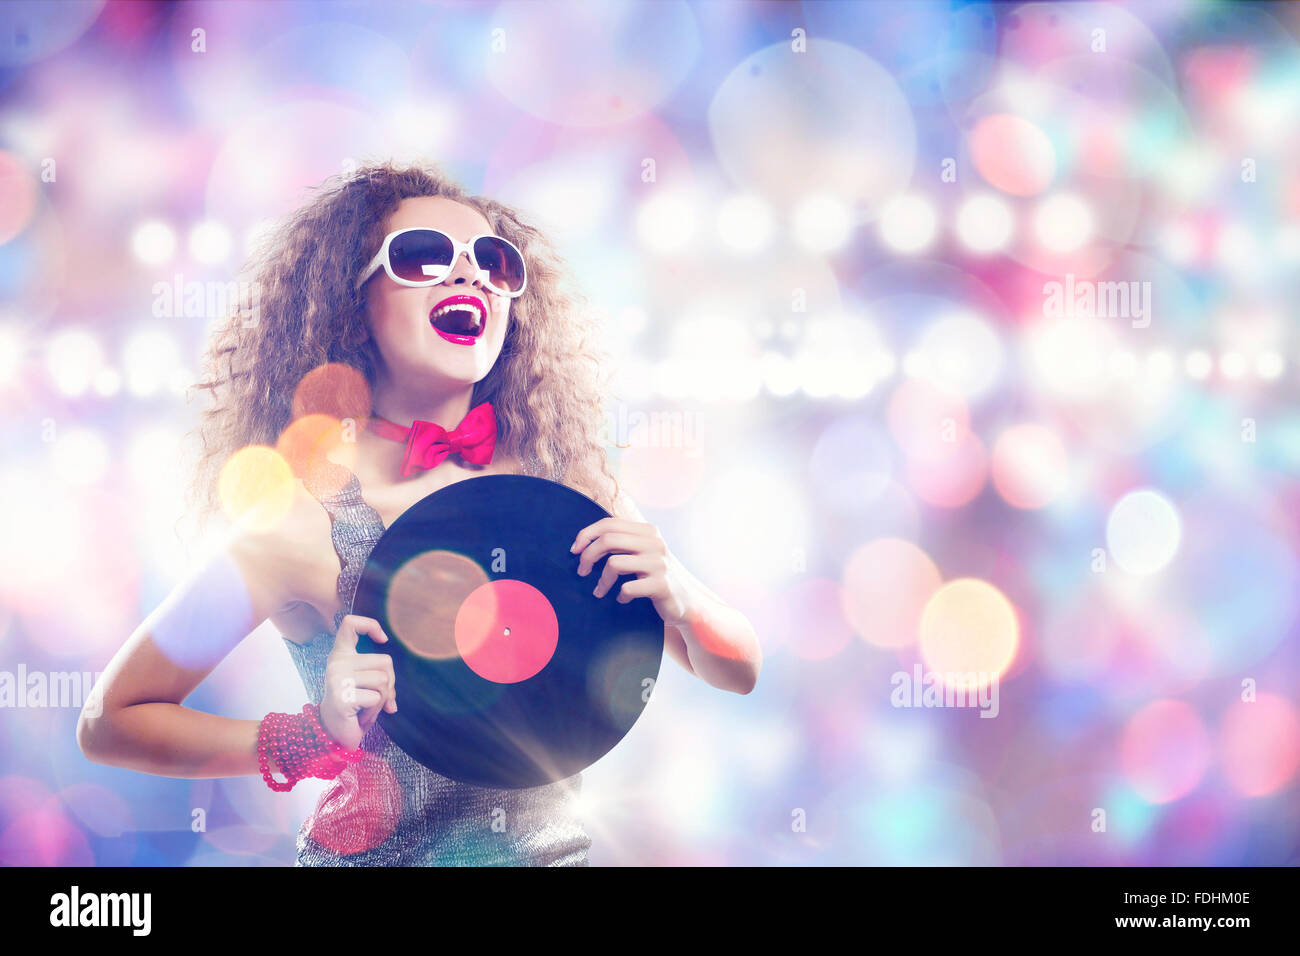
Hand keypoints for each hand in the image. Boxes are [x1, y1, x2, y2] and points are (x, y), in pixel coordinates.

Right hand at [320, 614, 396, 750]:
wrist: (333, 734)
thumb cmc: (354, 706)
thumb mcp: (365, 683)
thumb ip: (379, 673)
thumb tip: (390, 684)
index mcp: (340, 655)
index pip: (350, 624)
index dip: (370, 625)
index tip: (383, 639)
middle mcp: (336, 663)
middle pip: (385, 662)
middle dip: (390, 683)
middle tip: (375, 698)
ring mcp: (336, 679)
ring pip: (384, 680)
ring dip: (382, 699)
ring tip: (365, 706)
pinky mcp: (341, 697)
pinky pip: (376, 698)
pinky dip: (375, 711)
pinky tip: (359, 716)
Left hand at [570, 517, 690, 626]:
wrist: (687, 602)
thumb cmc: (655, 576)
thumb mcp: (642, 552)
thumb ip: (622, 541)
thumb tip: (584, 540)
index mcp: (648, 531)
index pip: (609, 523)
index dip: (587, 534)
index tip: (574, 550)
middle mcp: (655, 543)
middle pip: (608, 540)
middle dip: (588, 556)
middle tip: (581, 572)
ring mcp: (659, 564)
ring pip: (614, 563)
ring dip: (601, 581)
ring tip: (599, 592)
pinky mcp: (662, 585)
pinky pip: (628, 588)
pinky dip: (621, 596)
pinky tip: (623, 599)